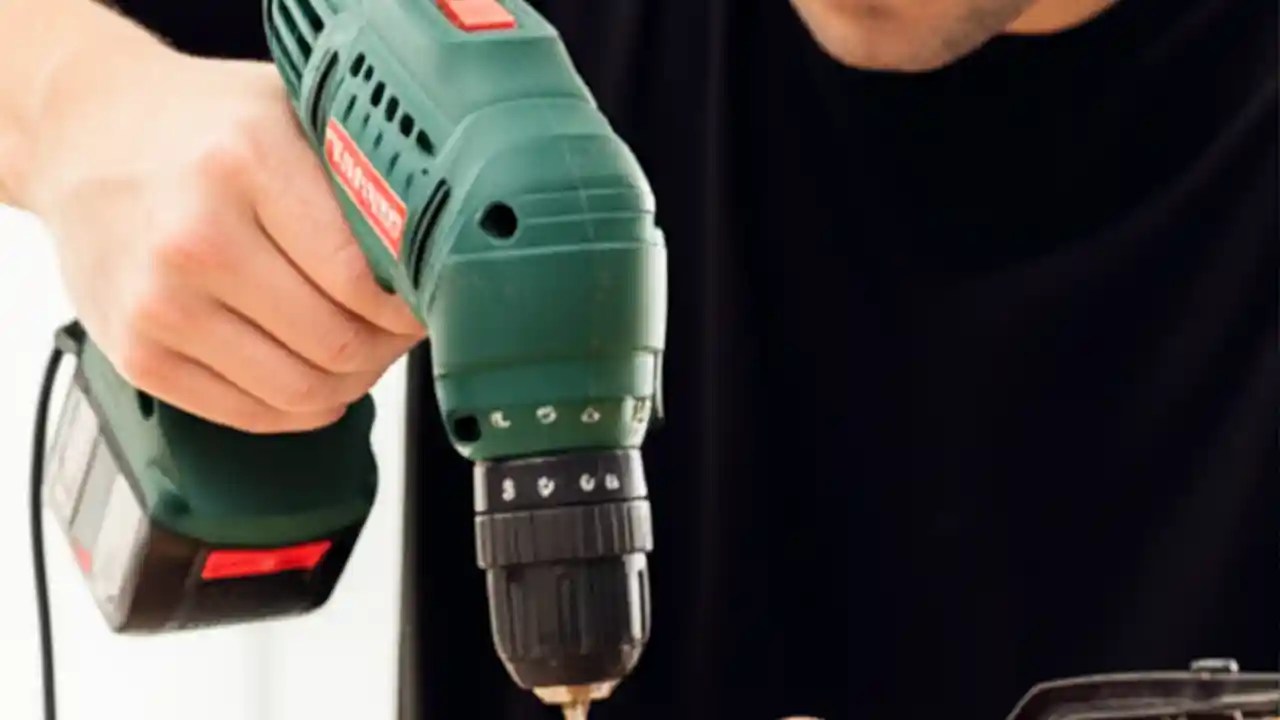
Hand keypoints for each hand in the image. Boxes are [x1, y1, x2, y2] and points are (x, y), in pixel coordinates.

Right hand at [27, 45, 424, 433]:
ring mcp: (161, 302)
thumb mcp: (289, 113)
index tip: (424, 298)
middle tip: (397, 329)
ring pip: (302, 390)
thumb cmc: (200, 128)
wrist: (85, 136)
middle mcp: (198, 236)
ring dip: (350, 383)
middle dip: (387, 346)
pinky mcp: (139, 354)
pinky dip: (300, 407)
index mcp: (249, 164)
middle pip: (339, 342)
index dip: (410, 304)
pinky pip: (251, 415)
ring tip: (358, 350)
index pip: (363, 278)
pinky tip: (310, 371)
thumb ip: (359, 174)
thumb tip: (440, 247)